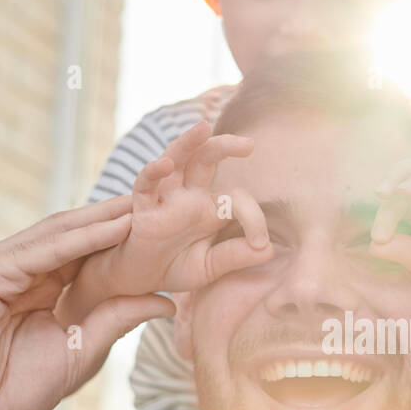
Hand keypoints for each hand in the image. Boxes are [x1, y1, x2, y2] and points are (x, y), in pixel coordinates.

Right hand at [0, 195, 174, 409]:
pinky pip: (42, 251)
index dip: (126, 238)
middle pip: (75, 235)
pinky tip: (117, 227)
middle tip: (167, 196)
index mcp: (38, 288)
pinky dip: (81, 238)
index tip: (170, 225)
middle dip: (119, 216)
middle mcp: (17, 270)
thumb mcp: (80, 350)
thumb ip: (118, 319)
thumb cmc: (9, 394)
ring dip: (106, 218)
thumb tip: (167, 300)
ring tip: (149, 203)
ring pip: (61, 234)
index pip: (87, 253)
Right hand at [107, 121, 272, 295]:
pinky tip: (164, 165)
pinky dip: (152, 173)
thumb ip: (236, 256)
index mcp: (210, 208)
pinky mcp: (143, 209)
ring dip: (187, 143)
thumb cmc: (176, 267)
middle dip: (225, 146)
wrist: (142, 281)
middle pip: (205, 159)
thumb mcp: (211, 266)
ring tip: (202, 128)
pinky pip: (145, 185)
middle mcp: (189, 196)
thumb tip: (268, 248)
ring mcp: (165, 199)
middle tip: (249, 144)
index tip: (261, 243)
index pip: (237, 198)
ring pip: (175, 161)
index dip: (254, 218)